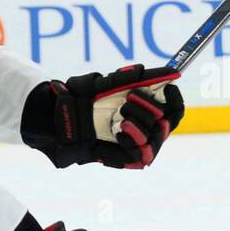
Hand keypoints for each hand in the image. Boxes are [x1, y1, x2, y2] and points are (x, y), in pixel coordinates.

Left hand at [22, 64, 183, 169]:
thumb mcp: (104, 82)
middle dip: (151, 109)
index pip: (174, 110)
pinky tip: (119, 132)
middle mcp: (140, 127)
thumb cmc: (77, 98)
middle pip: (167, 124)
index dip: (176, 100)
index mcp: (142, 108)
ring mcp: (130, 144)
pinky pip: (139, 157)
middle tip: (129, 98)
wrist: (53, 117)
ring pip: (154, 141)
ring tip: (122, 118)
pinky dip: (132, 142)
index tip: (170, 88)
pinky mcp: (119, 159)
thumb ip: (133, 76)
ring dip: (142, 126)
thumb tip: (170, 71)